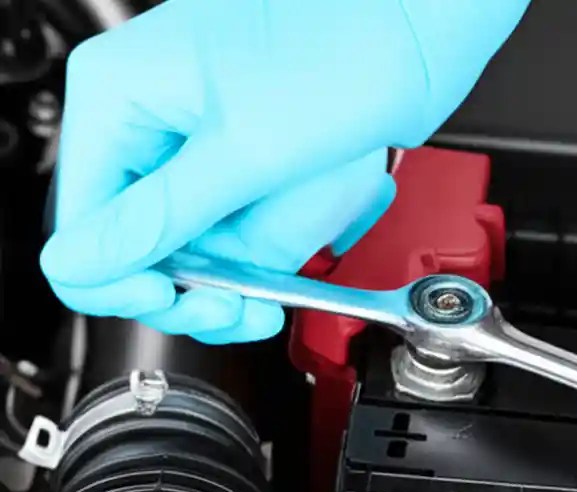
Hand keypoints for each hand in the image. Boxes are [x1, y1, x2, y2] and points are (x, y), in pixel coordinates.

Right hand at [41, 0, 527, 342]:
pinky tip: (325, 208)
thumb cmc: (347, 44)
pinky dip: (294, 229)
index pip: (83, 227)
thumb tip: (86, 266)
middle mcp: (153, 117)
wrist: (421, 23)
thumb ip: (164, 216)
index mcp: (119, 96)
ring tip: (310, 226)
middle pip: (150, 244)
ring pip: (213, 240)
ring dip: (267, 248)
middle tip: (248, 305)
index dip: (126, 282)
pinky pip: (257, 221)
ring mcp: (207, 138)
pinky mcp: (257, 154)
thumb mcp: (247, 150)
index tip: (182, 301)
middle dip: (208, 278)